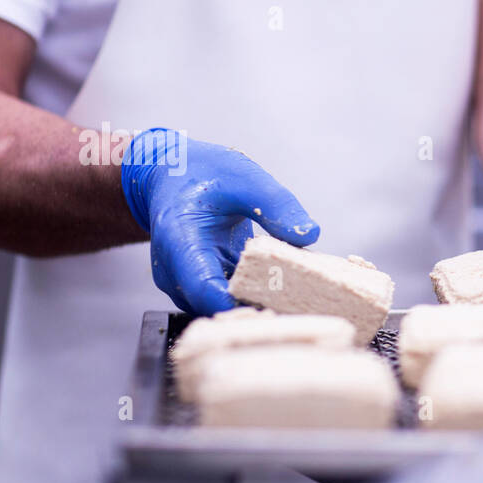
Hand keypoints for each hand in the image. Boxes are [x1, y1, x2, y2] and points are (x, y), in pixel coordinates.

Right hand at [121, 128, 319, 313]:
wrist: (173, 175)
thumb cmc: (202, 173)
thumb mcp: (245, 178)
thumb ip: (276, 205)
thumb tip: (310, 233)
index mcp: (180, 242)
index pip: (205, 291)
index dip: (240, 306)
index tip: (279, 306)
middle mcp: (175, 271)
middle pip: (216, 308)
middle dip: (257, 309)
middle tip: (300, 304)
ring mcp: (184, 282)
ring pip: (222, 309)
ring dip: (257, 304)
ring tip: (295, 296)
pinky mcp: (199, 286)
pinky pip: (226, 300)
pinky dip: (252, 296)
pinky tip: (281, 287)